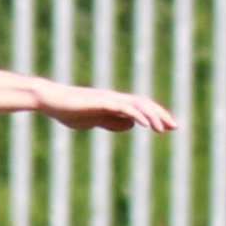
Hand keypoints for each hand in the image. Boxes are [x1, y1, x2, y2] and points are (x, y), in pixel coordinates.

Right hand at [35, 83, 176, 133]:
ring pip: (137, 105)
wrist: (51, 100)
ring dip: (152, 116)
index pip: (140, 108)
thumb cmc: (68, 110)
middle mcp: (115, 98)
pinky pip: (124, 107)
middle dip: (160, 115)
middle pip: (144, 104)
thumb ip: (111, 121)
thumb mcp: (93, 120)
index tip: (167, 127)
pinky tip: (144, 123)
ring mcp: (109, 98)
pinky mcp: (102, 101)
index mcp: (113, 103)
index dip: (155, 116)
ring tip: (163, 128)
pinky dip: (136, 114)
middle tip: (175, 126)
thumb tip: (131, 125)